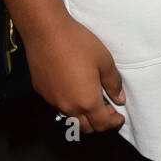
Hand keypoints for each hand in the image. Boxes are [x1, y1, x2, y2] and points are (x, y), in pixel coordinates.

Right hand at [22, 14, 125, 134]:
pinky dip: (69, 103)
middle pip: (85, 127)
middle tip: (107, 109)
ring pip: (70, 117)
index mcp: (87, 101)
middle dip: (98, 123)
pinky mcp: (41, 92)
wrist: (46, 33)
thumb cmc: (79, 45)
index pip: (102, 124)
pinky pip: (58, 104)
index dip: (113, 123)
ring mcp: (52, 101)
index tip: (119, 117)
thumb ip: (113, 83)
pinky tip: (73, 88)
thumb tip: (119, 99)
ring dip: (83, 115)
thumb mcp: (104, 61)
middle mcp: (68, 107)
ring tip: (91, 99)